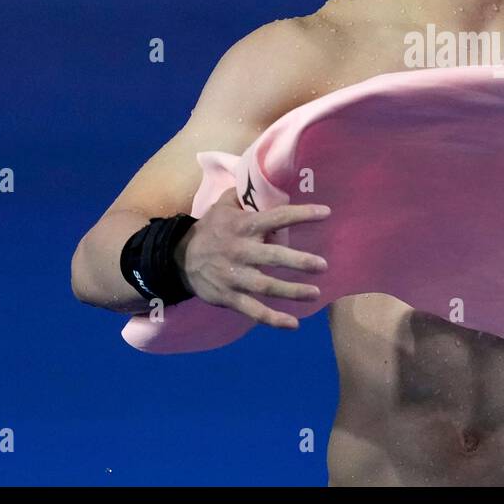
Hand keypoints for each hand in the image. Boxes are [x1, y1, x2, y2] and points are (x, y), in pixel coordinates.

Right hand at [175, 192, 330, 329]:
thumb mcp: (222, 205)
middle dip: (298, 262)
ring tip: (316, 293)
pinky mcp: (229, 297)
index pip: (276, 218)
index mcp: (243, 226)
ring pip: (266, 286)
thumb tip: (265, 178)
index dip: (301, 215)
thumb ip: (244, 193)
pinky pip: (253, 310)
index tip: (326, 213)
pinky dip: (272, 319)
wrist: (177, 259)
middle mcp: (240, 251)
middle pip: (272, 257)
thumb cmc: (209, 229)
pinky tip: (293, 324)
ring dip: (292, 291)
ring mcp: (234, 277)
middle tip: (322, 266)